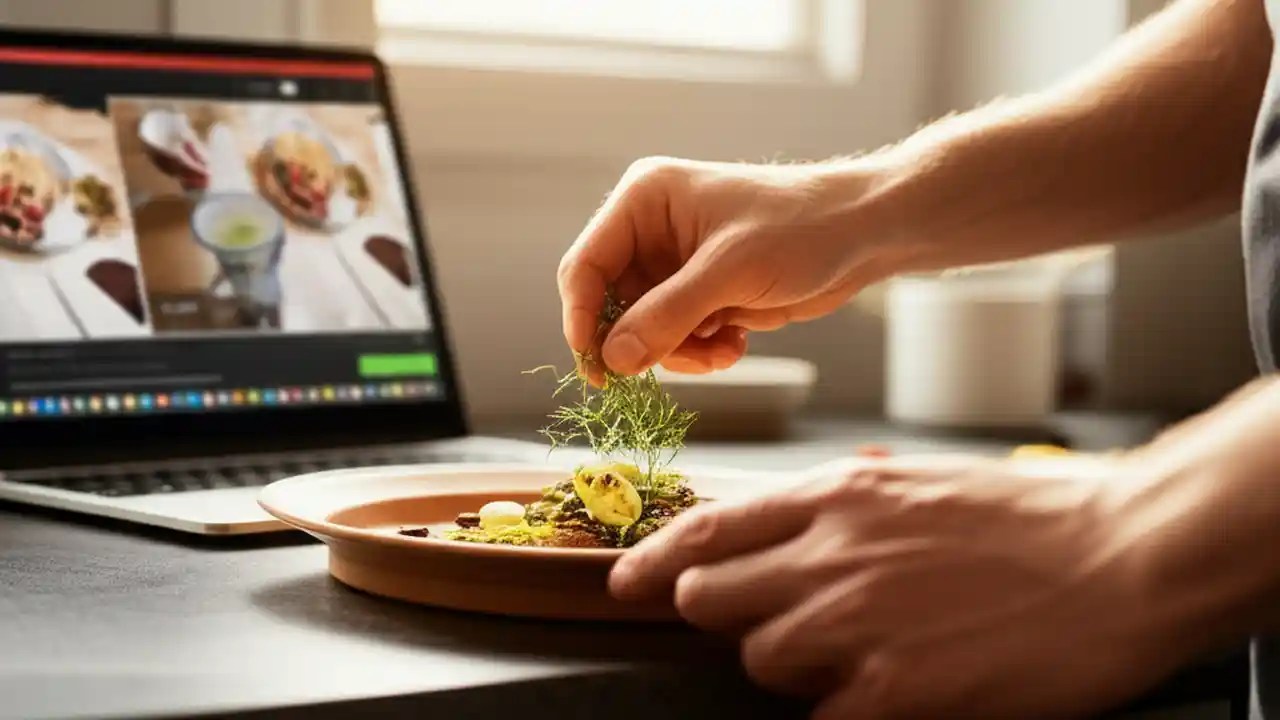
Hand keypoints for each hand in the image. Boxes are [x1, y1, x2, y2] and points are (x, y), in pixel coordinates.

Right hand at [557, 156, 900, 377]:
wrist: (863, 234)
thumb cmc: (801, 228)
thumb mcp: (730, 271)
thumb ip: (667, 316)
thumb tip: (613, 360)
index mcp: (643, 202)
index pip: (585, 267)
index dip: (582, 321)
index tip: (597, 371)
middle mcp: (650, 232)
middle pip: (611, 307)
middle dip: (645, 342)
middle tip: (680, 362)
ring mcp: (675, 265)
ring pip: (643, 331)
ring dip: (678, 352)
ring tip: (723, 349)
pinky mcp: (701, 293)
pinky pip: (675, 338)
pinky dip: (700, 352)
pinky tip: (736, 343)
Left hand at [609, 455, 1193, 719]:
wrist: (1124, 557)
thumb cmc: (1034, 518)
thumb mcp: (922, 480)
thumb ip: (849, 499)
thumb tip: (804, 513)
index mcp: (839, 494)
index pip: (709, 526)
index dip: (656, 559)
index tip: (628, 579)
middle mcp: (832, 553)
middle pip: (712, 596)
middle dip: (723, 612)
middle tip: (762, 618)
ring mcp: (858, 622)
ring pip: (761, 657)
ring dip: (791, 660)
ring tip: (857, 650)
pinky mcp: (896, 688)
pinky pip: (822, 713)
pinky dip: (842, 706)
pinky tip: (889, 687)